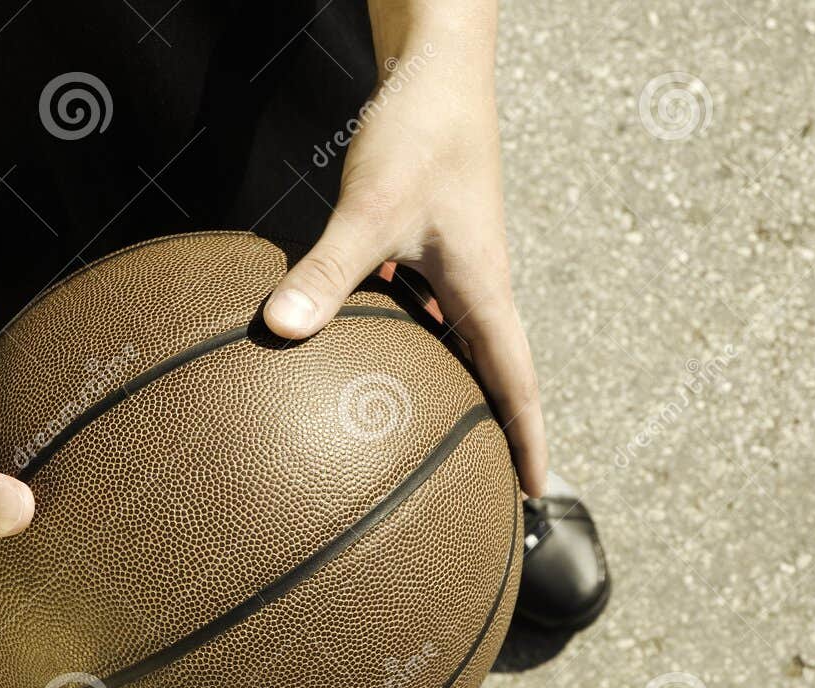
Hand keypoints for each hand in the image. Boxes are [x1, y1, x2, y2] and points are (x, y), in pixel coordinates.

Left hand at [263, 8, 546, 494]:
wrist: (436, 65)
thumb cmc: (421, 131)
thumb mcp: (369, 208)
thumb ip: (326, 272)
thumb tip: (279, 330)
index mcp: (483, 290)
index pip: (516, 385)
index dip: (528, 443)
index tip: (534, 495)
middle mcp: (475, 286)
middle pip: (491, 375)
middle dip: (490, 433)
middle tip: (480, 489)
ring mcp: (451, 265)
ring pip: (452, 343)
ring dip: (445, 388)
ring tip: (427, 441)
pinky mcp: (423, 244)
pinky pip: (418, 310)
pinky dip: (402, 342)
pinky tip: (364, 361)